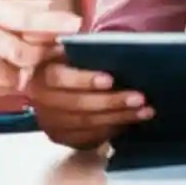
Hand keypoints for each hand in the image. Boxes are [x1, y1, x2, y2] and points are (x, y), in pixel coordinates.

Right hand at [0, 0, 82, 105]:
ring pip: (16, 79)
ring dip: (22, 77)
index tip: (78, 25)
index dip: (54, 23)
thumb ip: (21, 8)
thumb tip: (54, 6)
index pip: (25, 18)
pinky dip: (6, 89)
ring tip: (9, 68)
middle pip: (26, 53)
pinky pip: (2, 94)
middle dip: (41, 58)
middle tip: (51, 56)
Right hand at [28, 53, 154, 148]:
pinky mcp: (62, 138)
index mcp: (40, 73)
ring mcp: (50, 123)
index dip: (84, 80)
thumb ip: (82, 50)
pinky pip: (90, 138)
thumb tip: (111, 46)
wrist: (56, 86)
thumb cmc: (71, 63)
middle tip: (140, 98)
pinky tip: (132, 121)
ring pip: (87, 124)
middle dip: (111, 102)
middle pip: (77, 105)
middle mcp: (40, 101)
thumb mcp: (69, 52)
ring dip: (120, 117)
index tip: (110, 79)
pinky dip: (113, 130)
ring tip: (145, 111)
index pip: (59, 78)